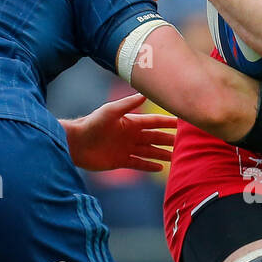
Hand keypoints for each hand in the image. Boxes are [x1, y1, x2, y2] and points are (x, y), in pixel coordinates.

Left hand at [61, 94, 176, 171]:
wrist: (75, 143)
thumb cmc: (92, 124)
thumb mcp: (110, 111)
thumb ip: (128, 104)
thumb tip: (145, 93)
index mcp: (130, 122)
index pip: (154, 122)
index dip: (168, 122)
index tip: (183, 122)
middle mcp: (131, 135)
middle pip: (155, 138)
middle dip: (169, 140)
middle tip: (186, 143)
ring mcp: (126, 149)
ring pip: (150, 151)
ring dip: (162, 154)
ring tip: (177, 157)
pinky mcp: (120, 161)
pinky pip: (139, 164)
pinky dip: (149, 166)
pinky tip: (160, 168)